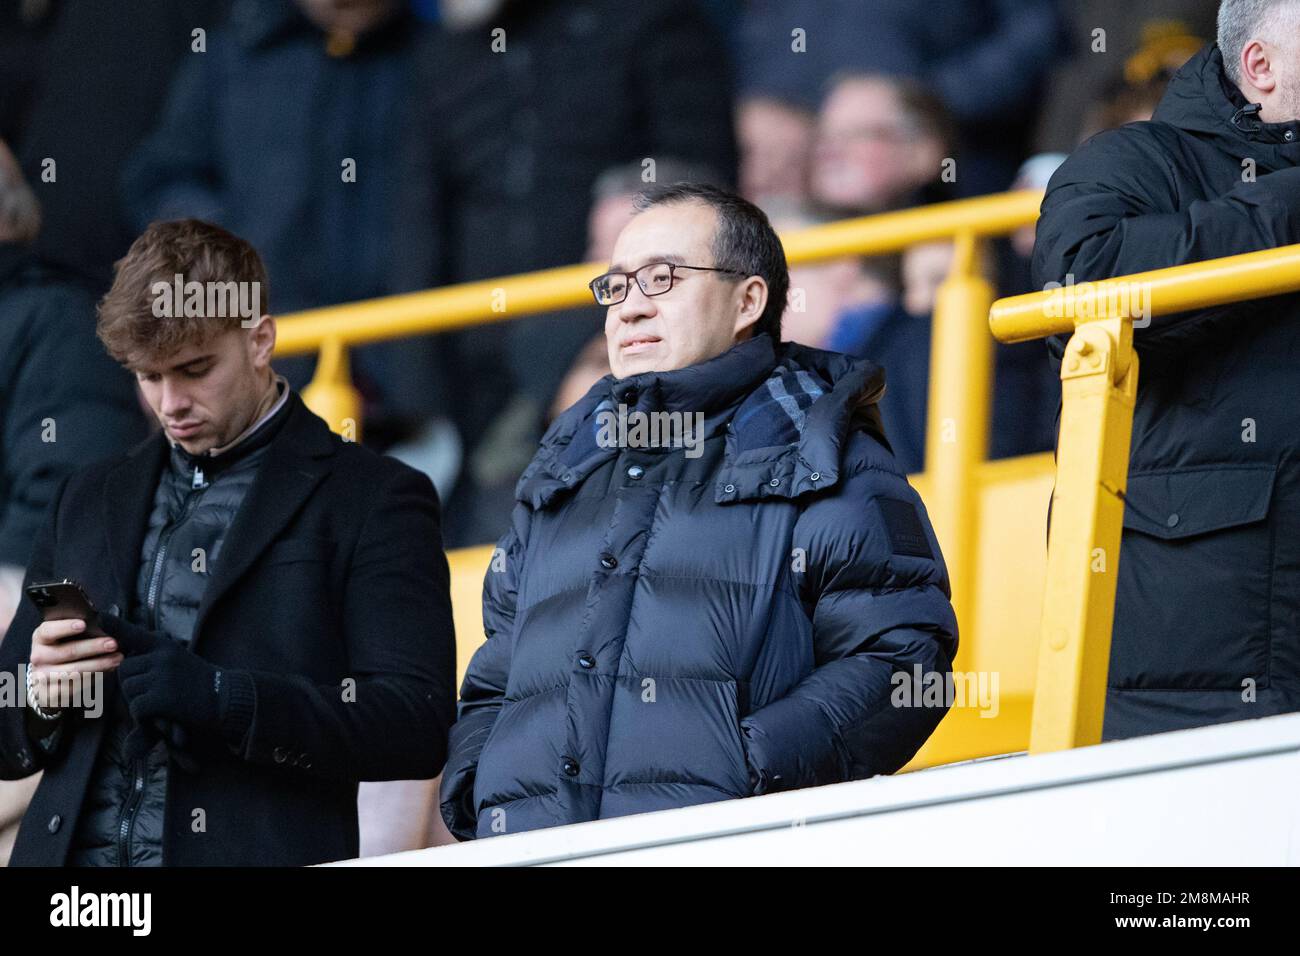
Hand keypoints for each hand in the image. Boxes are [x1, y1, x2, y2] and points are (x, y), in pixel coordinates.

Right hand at [27, 618, 122, 713]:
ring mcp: (42, 677)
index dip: (65, 627)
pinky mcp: (50, 694)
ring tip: (117, 659)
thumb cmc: (62, 650)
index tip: (83, 624)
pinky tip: (106, 670)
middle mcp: (39, 657)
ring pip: (74, 672)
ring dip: (99, 665)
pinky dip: (93, 678)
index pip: (49, 631)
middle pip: (68, 652)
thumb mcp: (64, 637)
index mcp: (41, 638)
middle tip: (113, 644)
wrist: (47, 680)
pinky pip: (75, 687)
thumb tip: (99, 622)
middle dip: (93, 647)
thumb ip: (78, 630)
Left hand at [101, 614, 221, 731]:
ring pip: (128, 689)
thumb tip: (127, 661)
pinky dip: (143, 716)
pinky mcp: (161, 698)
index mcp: (166, 647)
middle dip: (131, 684)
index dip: (115, 626)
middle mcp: (162, 658)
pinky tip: (160, 716)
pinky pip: (136, 707)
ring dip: (137, 700)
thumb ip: (156, 658)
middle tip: (150, 694)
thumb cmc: (201, 682)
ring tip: (158, 704)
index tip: (99, 615)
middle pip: (124, 669)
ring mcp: (162, 677)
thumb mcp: (180, 660)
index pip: (134, 634)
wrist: (225, 700)